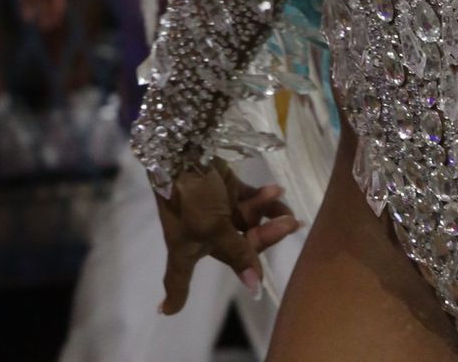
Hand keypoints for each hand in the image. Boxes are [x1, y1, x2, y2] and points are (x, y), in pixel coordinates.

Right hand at [156, 159, 298, 312]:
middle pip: (236, 248)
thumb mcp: (213, 227)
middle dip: (264, 238)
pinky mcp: (225, 189)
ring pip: (248, 223)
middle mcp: (202, 233)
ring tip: (290, 210)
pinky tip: (278, 191)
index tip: (167, 311)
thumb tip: (255, 287)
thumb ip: (237, 252)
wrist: (186, 146)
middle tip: (291, 225)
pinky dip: (264, 198)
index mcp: (188, 249)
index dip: (174, 297)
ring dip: (270, 217)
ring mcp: (216, 210)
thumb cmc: (192, 196)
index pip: (179, 280)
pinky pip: (250, 200)